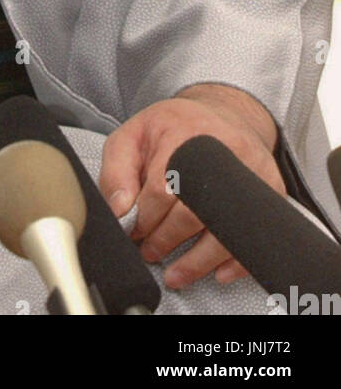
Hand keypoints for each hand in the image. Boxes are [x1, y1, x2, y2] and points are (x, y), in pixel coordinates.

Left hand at [98, 83, 283, 289]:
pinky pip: (258, 234)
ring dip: (198, 262)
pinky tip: (217, 271)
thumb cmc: (174, 128)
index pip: (162, 189)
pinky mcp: (272, 189)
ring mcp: (252, 171)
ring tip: (176, 274)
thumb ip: (116, 170)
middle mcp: (222, 151)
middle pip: (193, 212)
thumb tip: (118, 211)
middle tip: (151, 252)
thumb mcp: (133, 136)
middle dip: (166, 241)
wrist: (224, 114)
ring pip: (226, 230)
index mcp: (182, 133)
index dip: (145, 219)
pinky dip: (238, 261)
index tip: (134, 232)